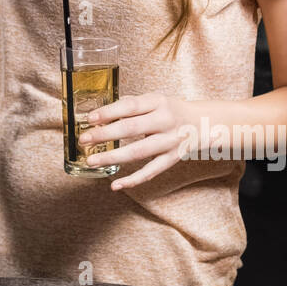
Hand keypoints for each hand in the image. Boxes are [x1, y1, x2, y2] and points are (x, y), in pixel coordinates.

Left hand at [79, 93, 197, 190]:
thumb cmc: (170, 110)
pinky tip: (115, 185)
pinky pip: (150, 172)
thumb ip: (131, 105)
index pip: (131, 106)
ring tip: (92, 161)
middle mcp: (165, 121)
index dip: (109, 112)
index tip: (90, 118)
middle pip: (132, 129)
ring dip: (113, 158)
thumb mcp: (154, 100)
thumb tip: (101, 115)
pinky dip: (132, 180)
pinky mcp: (172, 159)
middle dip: (105, 135)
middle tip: (84, 140)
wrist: (202, 124)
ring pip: (138, 152)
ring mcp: (169, 142)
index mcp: (158, 102)